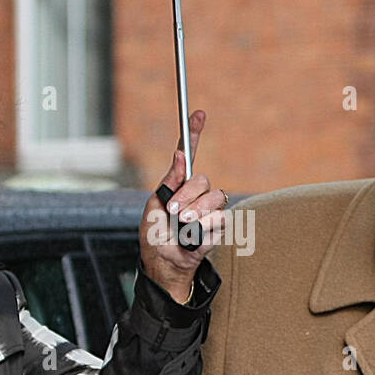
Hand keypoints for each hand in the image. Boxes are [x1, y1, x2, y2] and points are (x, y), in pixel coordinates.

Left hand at [139, 110, 227, 302]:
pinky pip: (219, 218)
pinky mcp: (218, 226)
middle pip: (202, 179)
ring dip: (195, 211)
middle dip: (187, 195)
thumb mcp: (154, 204)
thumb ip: (170, 179)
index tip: (197, 114)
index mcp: (179, 184)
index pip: (189, 154)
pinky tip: (192, 235)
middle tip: (173, 211)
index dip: (194, 133)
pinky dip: (203, 227)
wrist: (163, 261)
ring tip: (182, 224)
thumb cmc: (155, 235)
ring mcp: (209, 209)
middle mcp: (197, 194)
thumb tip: (180, 154)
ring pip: (214, 197)